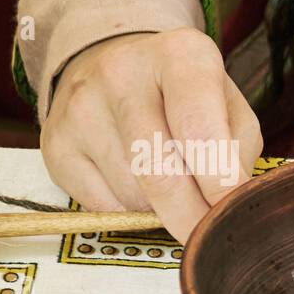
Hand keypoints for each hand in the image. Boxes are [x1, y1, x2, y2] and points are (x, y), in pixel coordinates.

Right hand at [41, 29, 261, 241]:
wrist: (113, 66)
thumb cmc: (188, 96)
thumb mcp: (230, 108)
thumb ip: (239, 153)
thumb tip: (229, 208)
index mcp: (182, 56)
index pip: (201, 134)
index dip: (221, 187)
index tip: (231, 217)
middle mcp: (123, 73)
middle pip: (161, 173)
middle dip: (192, 218)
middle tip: (209, 237)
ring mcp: (81, 107)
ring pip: (133, 196)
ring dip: (161, 210)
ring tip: (171, 185)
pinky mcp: (55, 143)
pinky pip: (103, 206)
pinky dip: (130, 211)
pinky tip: (137, 183)